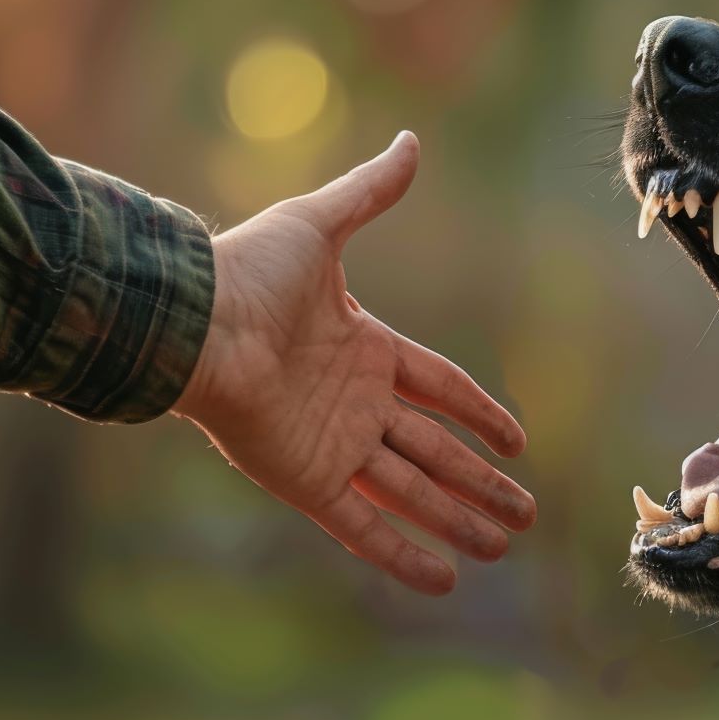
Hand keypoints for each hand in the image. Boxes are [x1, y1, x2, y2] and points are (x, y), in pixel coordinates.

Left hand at [172, 131, 533, 593]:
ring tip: (503, 547)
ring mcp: (332, 446)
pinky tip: (444, 578)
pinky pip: (364, 527)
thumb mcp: (320, 225)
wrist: (191, 323)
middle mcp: (354, 404)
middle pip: (436, 452)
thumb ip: (371, 194)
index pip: (440, 387)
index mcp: (365, 349)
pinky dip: (402, 554)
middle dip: (482, 485)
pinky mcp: (306, 482)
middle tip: (527, 514)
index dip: (480, 414)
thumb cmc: (250, 271)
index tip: (519, 443)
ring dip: (457, 521)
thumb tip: (412, 141)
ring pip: (411, 492)